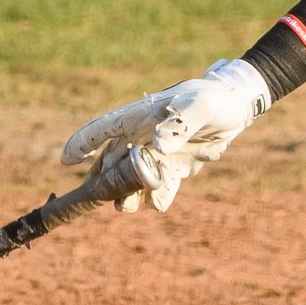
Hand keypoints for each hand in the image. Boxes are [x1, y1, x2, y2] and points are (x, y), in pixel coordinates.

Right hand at [60, 59, 270, 211]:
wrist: (239, 107)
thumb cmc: (216, 98)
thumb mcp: (203, 105)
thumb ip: (182, 122)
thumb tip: (157, 144)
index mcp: (143, 115)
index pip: (105, 127)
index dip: (83, 142)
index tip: (65, 160)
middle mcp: (145, 136)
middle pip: (113, 161)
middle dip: (104, 181)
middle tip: (103, 196)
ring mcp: (159, 154)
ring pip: (132, 178)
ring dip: (128, 193)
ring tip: (128, 206)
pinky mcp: (175, 167)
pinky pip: (160, 187)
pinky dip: (158, 196)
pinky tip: (159, 204)